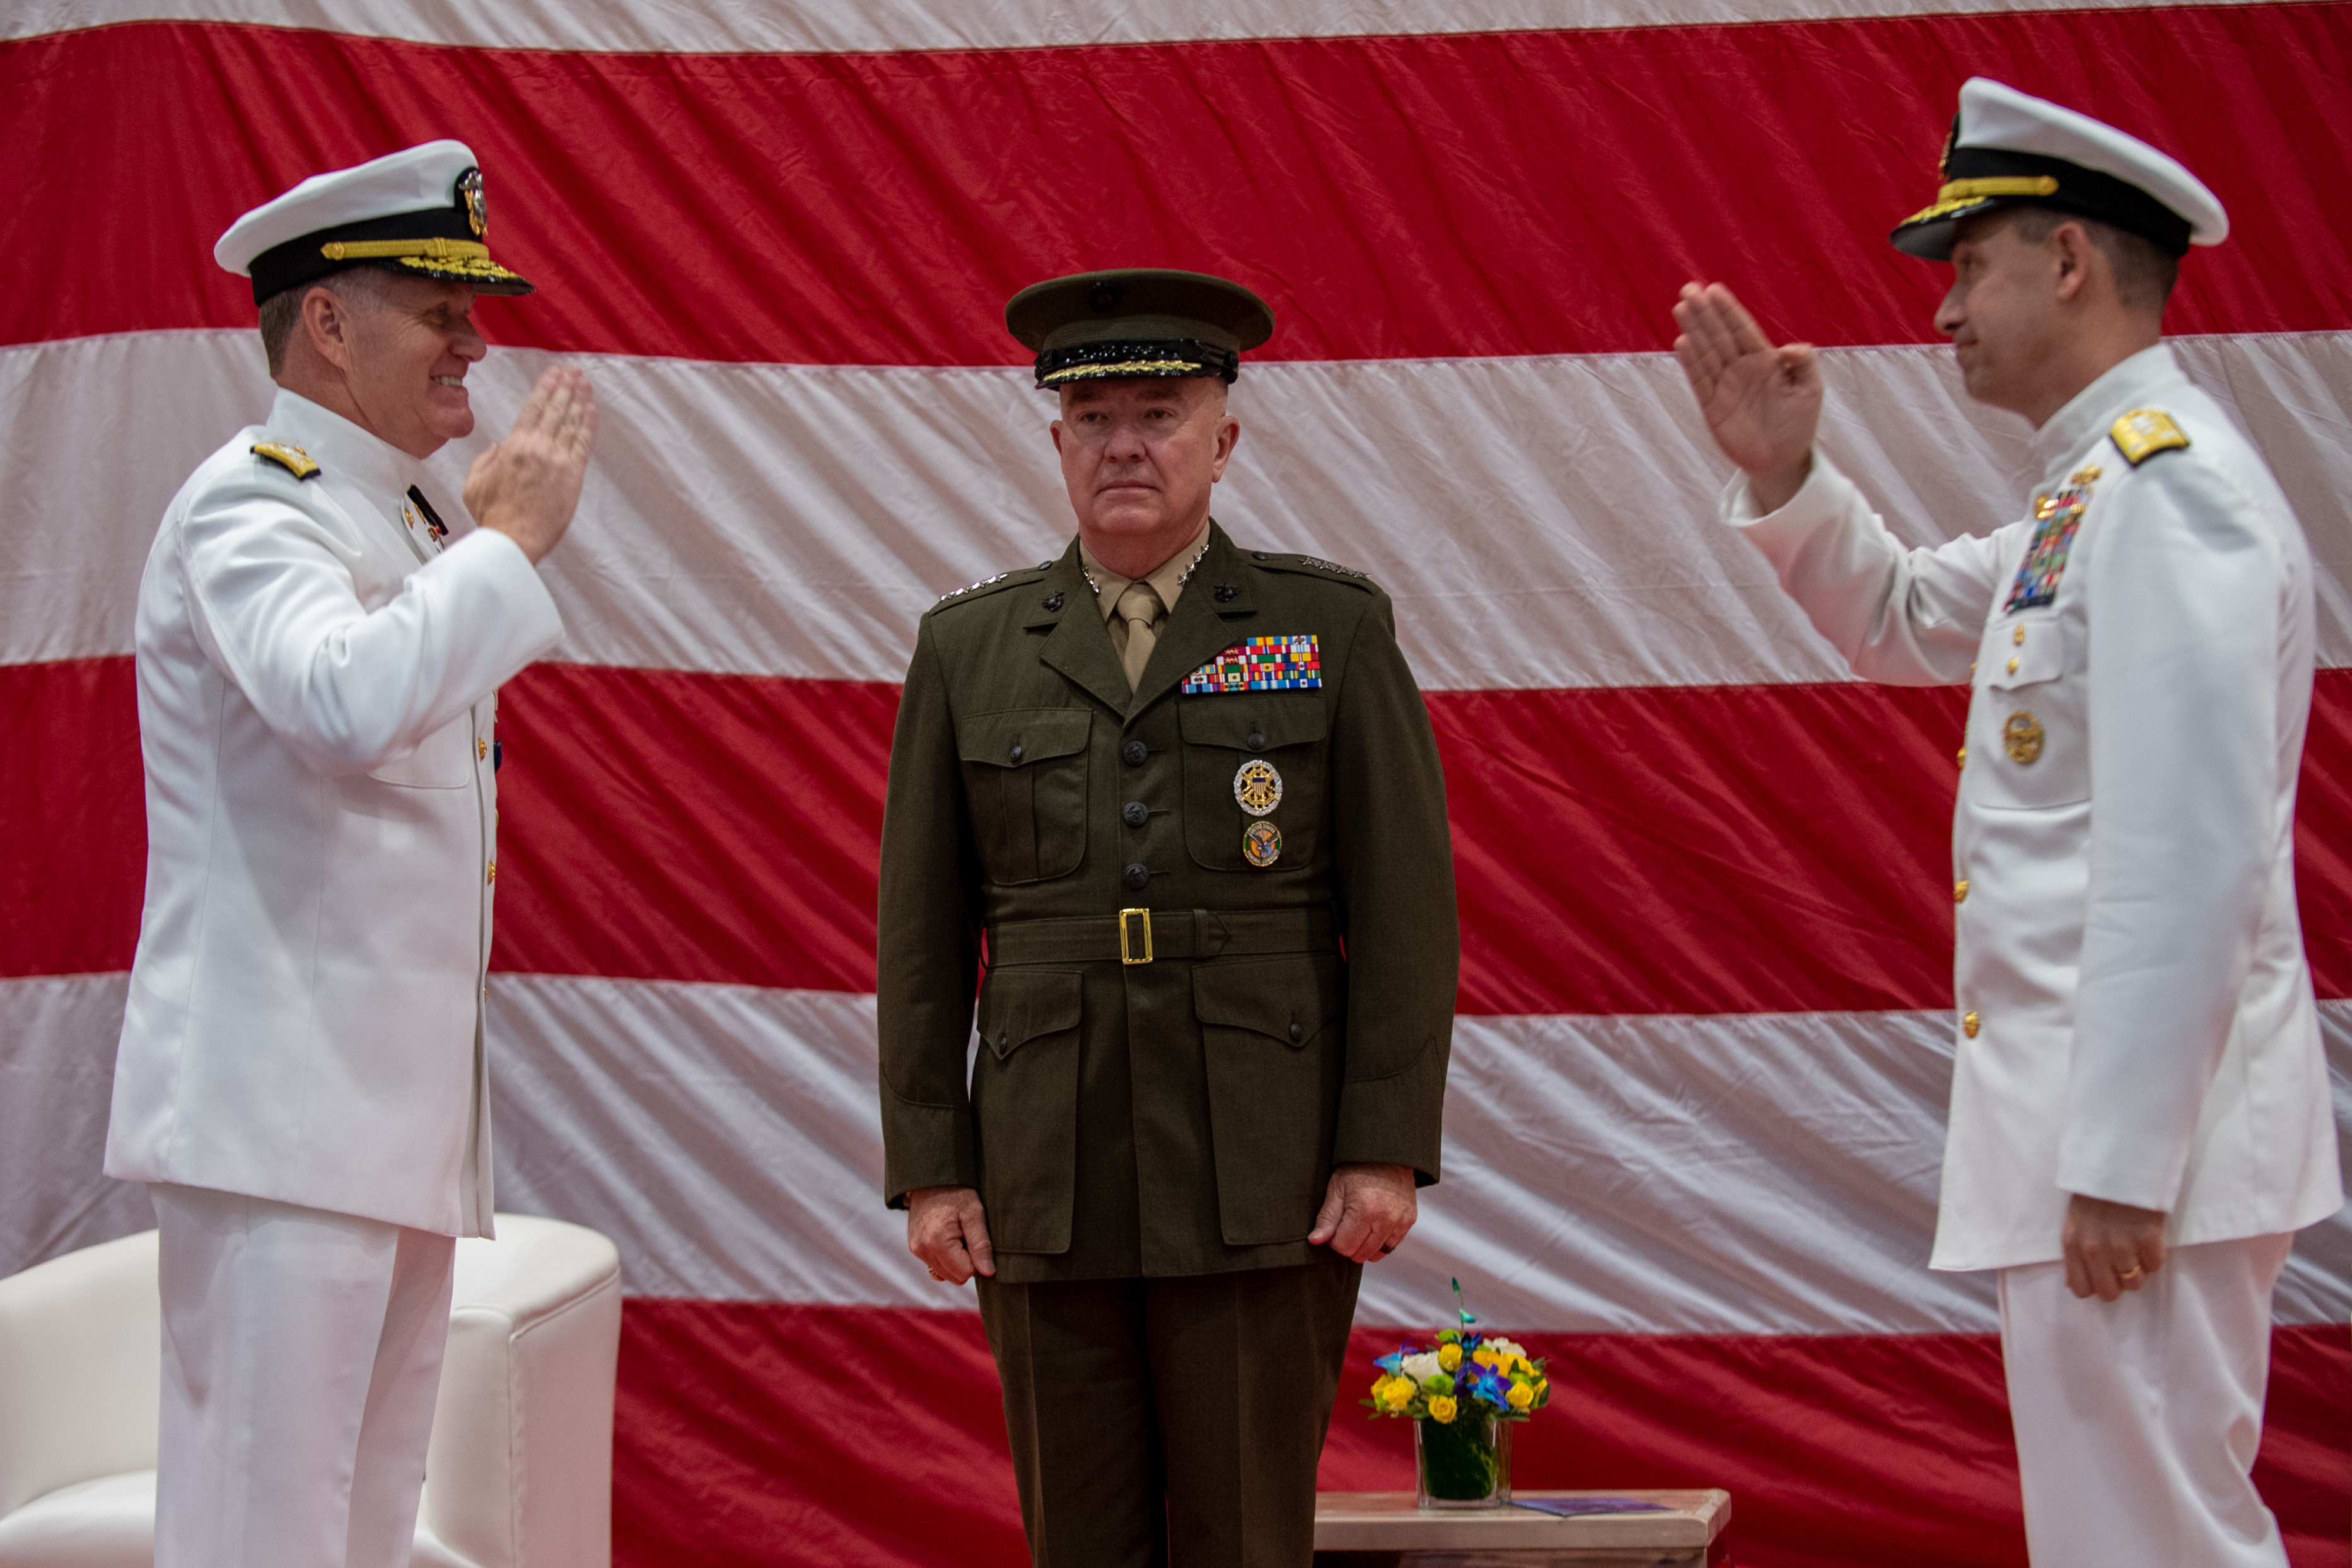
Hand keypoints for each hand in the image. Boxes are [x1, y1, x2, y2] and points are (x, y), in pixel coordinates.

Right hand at [463, 365, 596, 564]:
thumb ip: (486, 460)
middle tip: (573, 369)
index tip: (553, 373)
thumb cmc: (493, 515)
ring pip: (571, 422)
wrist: (513, 540)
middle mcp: (537, 448)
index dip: (545, 388)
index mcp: (513, 446)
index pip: (533, 408)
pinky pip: (583, 444)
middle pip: (555, 409)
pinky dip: (589, 424)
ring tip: (585, 381)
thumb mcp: (475, 483)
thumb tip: (498, 446)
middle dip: (565, 386)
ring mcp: (558, 461)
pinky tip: (592, 409)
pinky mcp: (573, 476)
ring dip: (579, 398)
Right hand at [906, 1185, 993, 1284]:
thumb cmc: (956, 1194)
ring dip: (956, 1261)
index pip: (966, 1272)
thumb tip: (988, 1272)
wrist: (931, 1180)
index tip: (974, 1238)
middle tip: (967, 1237)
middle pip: (955, 1277)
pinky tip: (948, 1240)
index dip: (977, 1259)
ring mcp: (917, 1251)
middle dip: (966, 1262)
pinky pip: (937, 1267)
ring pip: (946, 1274)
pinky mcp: (915, 1249)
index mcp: (938, 1242)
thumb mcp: (974, 1213)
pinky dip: (946, 1258)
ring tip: (957, 1236)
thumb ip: (981, 1244)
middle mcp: (923, 1250)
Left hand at [1308, 1162, 1416, 1262]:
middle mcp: (1386, 1220)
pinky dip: (1380, 1241)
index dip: (1334, 1239)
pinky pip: (1391, 1246)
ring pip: (1376, 1254)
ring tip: (1361, 1223)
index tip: (1335, 1223)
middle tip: (1347, 1222)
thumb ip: (1326, 1218)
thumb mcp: (1337, 1188)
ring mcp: (1400, 1222)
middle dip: (1349, 1243)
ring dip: (1365, 1245)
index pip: (1344, 1247)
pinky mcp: (1409, 1221)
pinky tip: (1374, 1224)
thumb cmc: (1357, 1168)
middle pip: (1360, 1254)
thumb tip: (1315, 1242)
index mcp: (1365, 1211)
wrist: (1387, 1152)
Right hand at [1671, 282, 1821, 512]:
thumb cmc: (1799, 424)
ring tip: (1681, 307)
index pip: (1743, 330)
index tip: (1714, 289)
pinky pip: (1699, 381)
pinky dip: (1691, 363)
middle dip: (1705, 312)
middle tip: (1689, 288)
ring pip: (1706, 353)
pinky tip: (1683, 343)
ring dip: (1694, 330)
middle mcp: (1741, 369)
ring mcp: (1724, 386)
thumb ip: (1805, 364)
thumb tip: (1787, 348)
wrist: (1782, 461)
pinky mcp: (1712, 407)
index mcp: (1764, 361)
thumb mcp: (1811, 390)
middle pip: (1719, 335)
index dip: (1728, 310)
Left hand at [2062, 1193, 2166, 1301]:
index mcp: (2072, 1244)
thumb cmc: (2095, 1191)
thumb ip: (2074, 1254)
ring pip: (2135, 1282)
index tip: (2104, 1276)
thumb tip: (2073, 1285)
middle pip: (2110, 1293)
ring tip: (2136, 1247)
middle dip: (2118, 1283)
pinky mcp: (2147, 1237)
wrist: (2120, 1161)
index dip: (2096, 1286)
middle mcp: (2094, 1249)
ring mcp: (2121, 1244)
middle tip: (2124, 1264)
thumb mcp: (2074, 1222)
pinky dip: (2155, 1256)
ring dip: (2138, 1269)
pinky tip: (2149, 1238)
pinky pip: (2155, 1265)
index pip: (2081, 1290)